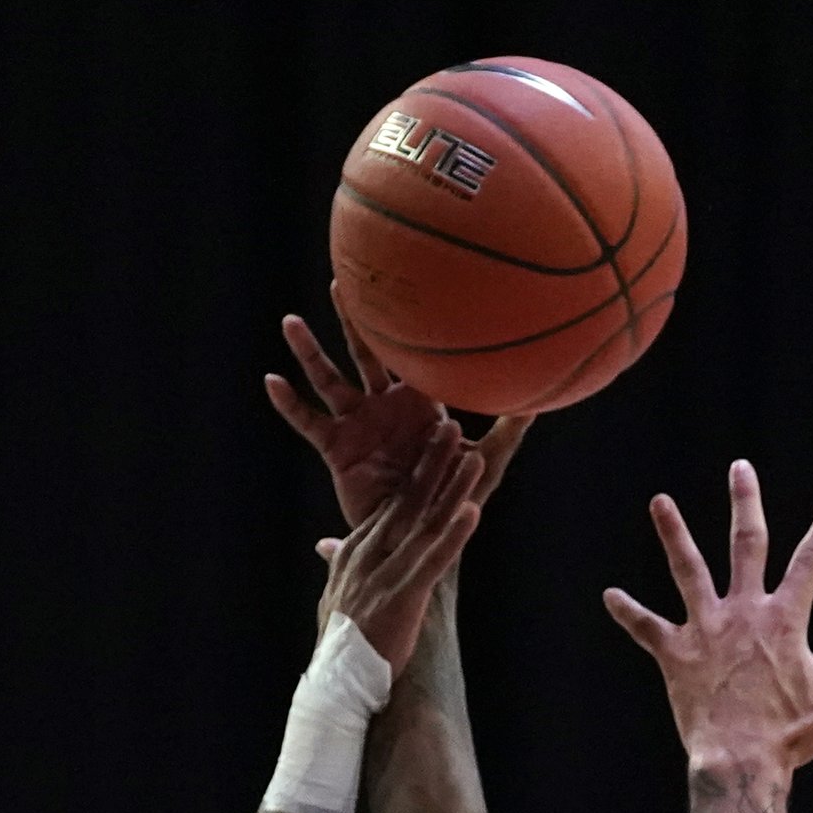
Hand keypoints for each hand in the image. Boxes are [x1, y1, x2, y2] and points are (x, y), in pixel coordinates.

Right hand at [266, 286, 530, 526]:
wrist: (420, 532)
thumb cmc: (453, 495)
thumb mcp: (486, 461)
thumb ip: (508, 430)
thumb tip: (540, 400)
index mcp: (417, 400)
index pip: (408, 351)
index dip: (401, 321)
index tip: (398, 286)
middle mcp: (383, 404)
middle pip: (363, 351)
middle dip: (353, 318)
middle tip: (342, 281)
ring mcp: (357, 424)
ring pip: (329, 378)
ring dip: (309, 351)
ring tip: (290, 321)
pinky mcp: (337, 450)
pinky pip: (309, 422)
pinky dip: (289, 403)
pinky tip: (271, 380)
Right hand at [318, 421, 482, 666]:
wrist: (338, 681)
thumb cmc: (341, 640)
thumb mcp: (335, 592)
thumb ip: (336, 561)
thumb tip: (325, 544)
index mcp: (357, 550)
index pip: (391, 503)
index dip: (415, 472)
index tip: (433, 443)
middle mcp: (370, 553)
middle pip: (407, 500)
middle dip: (432, 463)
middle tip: (451, 426)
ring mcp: (386, 572)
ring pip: (424, 522)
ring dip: (451, 489)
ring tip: (472, 458)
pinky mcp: (402, 595)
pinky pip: (433, 559)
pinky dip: (453, 535)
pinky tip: (472, 513)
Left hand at [602, 460, 812, 773]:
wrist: (740, 760)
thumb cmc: (793, 734)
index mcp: (786, 618)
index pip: (812, 560)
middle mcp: (743, 612)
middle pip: (746, 545)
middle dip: (745, 504)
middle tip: (740, 468)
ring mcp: (706, 630)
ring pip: (688, 570)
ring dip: (673, 534)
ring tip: (659, 502)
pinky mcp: (675, 654)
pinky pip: (647, 628)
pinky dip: (628, 613)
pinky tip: (609, 596)